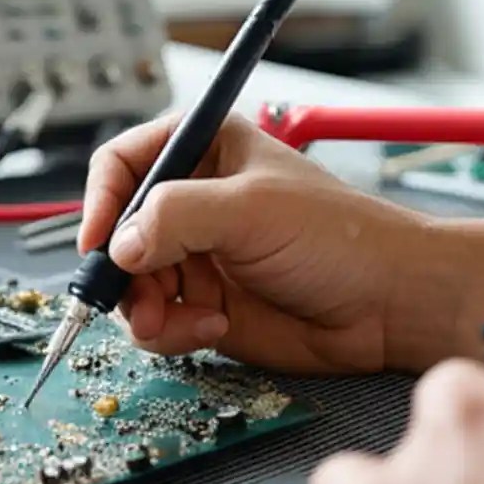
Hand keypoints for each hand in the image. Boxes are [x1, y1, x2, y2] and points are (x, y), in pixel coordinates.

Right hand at [79, 111, 430, 372]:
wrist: (386, 305)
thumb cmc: (340, 238)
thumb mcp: (250, 210)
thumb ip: (176, 218)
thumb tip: (119, 247)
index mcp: (205, 151)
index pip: (123, 164)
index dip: (101, 201)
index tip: (96, 241)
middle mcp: (193, 204)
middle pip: (116, 233)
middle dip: (121, 271)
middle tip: (138, 297)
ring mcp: (195, 258)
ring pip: (129, 284)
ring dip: (145, 309)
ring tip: (180, 320)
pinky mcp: (203, 305)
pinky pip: (156, 322)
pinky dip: (171, 332)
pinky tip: (212, 329)